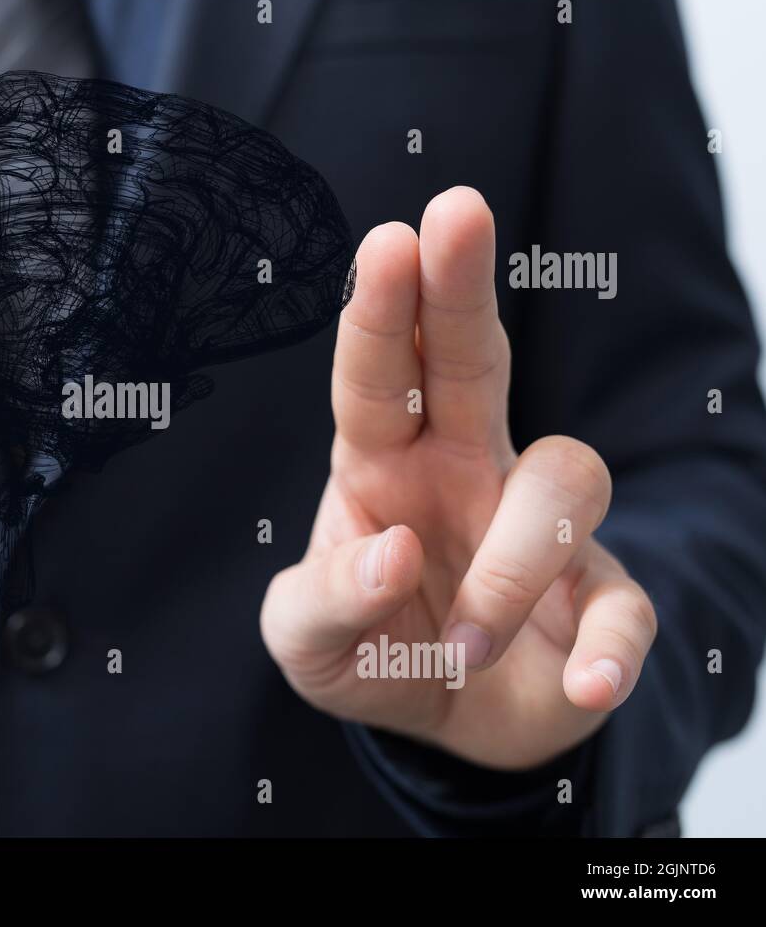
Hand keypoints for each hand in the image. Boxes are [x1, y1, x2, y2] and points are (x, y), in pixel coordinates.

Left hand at [260, 186, 656, 769]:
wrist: (444, 724)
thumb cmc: (365, 653)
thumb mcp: (305, 643)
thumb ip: (324, 601)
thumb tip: (391, 550)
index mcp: (383, 467)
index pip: (380, 376)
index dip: (383, 312)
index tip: (389, 239)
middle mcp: (466, 472)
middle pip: (475, 358)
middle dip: (463, 287)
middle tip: (456, 208)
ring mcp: (539, 528)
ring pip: (566, 478)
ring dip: (511, 570)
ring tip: (459, 648)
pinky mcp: (601, 599)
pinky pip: (627, 605)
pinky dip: (606, 650)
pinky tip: (576, 684)